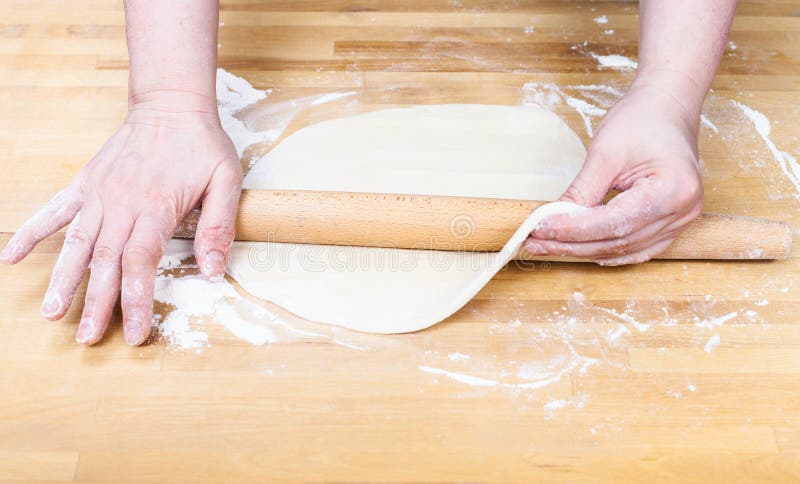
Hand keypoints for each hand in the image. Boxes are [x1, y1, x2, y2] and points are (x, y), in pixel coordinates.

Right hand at [0, 94, 241, 344]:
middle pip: (105, 262)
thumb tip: (215, 272)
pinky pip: (54, 210)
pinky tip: (10, 257)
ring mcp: (99, 194)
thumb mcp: (226, 181)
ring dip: (62, 279)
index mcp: (156, 208)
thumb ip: (219, 226)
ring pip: (76, 243)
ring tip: (50, 312)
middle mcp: (122, 205)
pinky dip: (33, 232)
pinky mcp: (86, 183)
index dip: (135, 299)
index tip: (133, 332)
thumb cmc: (202, 145)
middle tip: (86, 339)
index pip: (140, 263)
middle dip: (97, 303)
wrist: (171, 105)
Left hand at [525, 80, 703, 264]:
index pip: (615, 222)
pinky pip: (637, 249)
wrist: (666, 109)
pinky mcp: (672, 225)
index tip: (541, 230)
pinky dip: (608, 252)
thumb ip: (582, 191)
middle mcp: (683, 210)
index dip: (574, 230)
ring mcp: (681, 220)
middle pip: (619, 241)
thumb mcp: (605, 152)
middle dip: (573, 244)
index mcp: (673, 189)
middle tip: (536, 242)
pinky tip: (581, 250)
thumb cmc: (641, 121)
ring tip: (549, 245)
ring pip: (624, 250)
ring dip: (584, 251)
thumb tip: (553, 220)